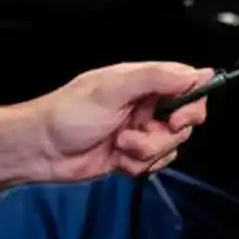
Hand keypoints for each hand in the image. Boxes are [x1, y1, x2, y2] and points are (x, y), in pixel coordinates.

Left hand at [33, 62, 212, 180]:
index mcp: (143, 82)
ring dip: (146, 151)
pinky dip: (137, 165)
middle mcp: (145, 105)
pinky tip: (115, 158)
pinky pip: (153, 165)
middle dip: (165, 134)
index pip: (188, 85)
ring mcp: (139, 131)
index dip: (192, 103)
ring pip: (170, 147)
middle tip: (140, 132)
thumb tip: (198, 73)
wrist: (41, 149)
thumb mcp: (112, 89)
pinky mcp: (131, 155)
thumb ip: (155, 78)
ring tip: (119, 144)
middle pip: (184, 121)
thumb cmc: (68, 113)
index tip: (179, 118)